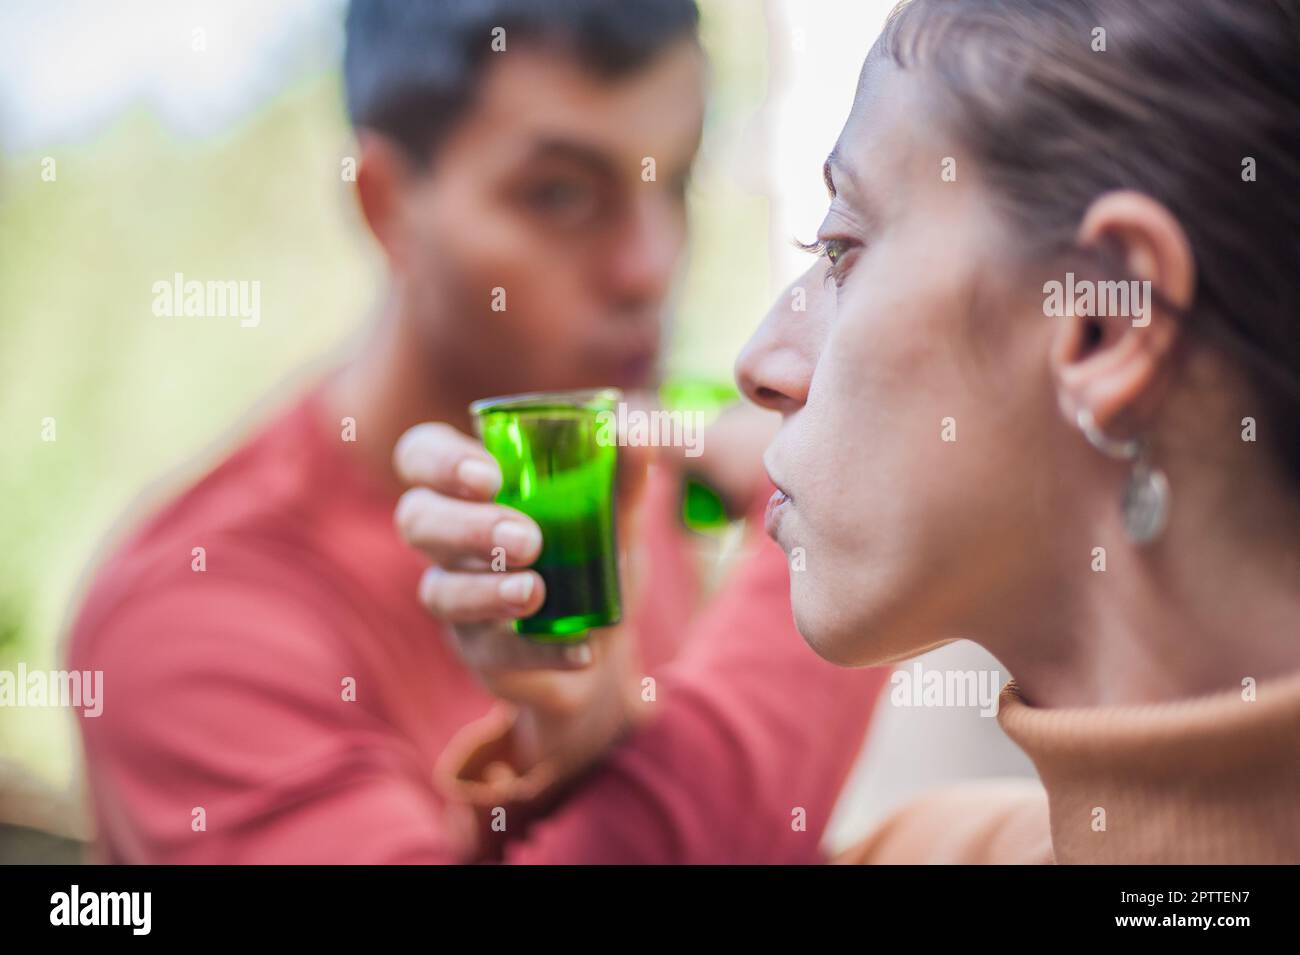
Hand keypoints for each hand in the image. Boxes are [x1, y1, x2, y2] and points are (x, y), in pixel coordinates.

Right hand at [392, 421, 647, 736]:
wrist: (606, 638)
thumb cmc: (593, 553)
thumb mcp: (617, 512)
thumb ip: (624, 473)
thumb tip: (636, 430)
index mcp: (471, 487)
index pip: (421, 455)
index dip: (440, 463)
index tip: (491, 476)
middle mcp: (448, 538)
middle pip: (417, 520)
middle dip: (466, 527)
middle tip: (527, 540)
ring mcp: (457, 597)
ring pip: (440, 591)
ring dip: (486, 592)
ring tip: (536, 593)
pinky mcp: (478, 653)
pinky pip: (492, 655)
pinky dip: (539, 652)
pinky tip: (581, 650)